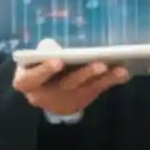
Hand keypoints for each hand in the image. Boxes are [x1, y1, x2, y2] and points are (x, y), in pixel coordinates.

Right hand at [13, 60, 128, 116]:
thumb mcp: (32, 58)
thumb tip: (54, 48)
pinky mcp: (78, 101)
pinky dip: (109, 81)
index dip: (44, 70)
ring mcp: (63, 101)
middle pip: (65, 85)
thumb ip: (41, 53)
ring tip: (117, 68)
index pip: (33, 78)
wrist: (41, 91)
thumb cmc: (36, 65)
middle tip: (99, 64)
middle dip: (83, 74)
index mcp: (26, 82)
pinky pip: (95, 91)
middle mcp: (43, 96)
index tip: (58, 61)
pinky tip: (122, 73)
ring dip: (102, 78)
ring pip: (84, 90)